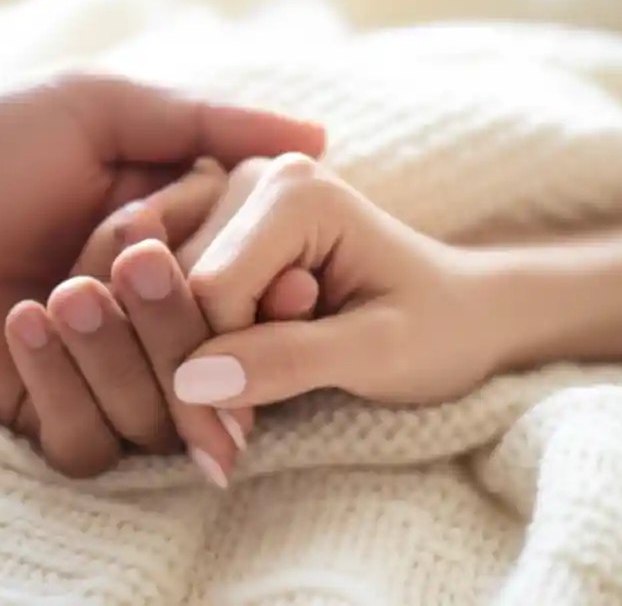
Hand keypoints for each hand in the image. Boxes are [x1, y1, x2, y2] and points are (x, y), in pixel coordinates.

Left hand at [0, 75, 323, 474]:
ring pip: (161, 411)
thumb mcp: (95, 110)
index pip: (253, 290)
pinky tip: (18, 321)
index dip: (268, 289)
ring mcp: (98, 372)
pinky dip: (64, 387)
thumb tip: (322, 135)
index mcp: (173, 246)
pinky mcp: (45, 417)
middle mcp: (144, 317)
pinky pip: (90, 443)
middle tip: (131, 262)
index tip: (279, 278)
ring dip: (121, 352)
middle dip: (181, 318)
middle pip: (216, 361)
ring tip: (63, 287)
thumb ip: (206, 123)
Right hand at [170, 153, 501, 408]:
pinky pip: (163, 295)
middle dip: (194, 375)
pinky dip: (185, 352)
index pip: (210, 289)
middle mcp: (252, 177)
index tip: (239, 437)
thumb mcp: (382, 354)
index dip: (214, 372)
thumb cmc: (440, 331)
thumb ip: (290, 360)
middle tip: (228, 444)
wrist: (463, 315)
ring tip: (236, 419)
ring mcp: (227, 199)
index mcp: (296, 190)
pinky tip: (225, 385)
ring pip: (158, 296)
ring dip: (186, 369)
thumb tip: (192, 380)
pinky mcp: (214, 229)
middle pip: (175, 290)